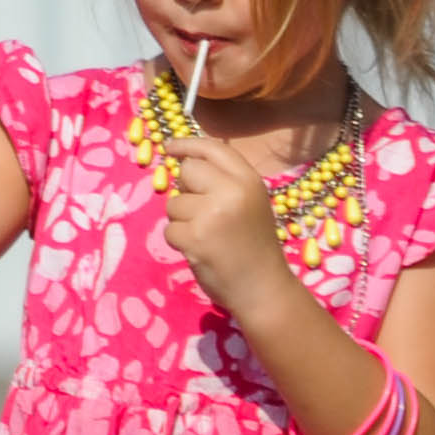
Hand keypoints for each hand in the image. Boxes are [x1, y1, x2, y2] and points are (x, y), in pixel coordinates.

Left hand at [159, 131, 297, 320]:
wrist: (264, 290)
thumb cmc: (254, 246)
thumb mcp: (249, 204)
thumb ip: (223, 182)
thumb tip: (184, 163)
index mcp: (249, 181)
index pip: (212, 148)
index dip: (187, 145)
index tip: (170, 148)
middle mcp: (232, 191)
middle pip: (187, 171)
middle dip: (187, 190)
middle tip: (204, 214)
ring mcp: (211, 214)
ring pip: (174, 203)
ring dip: (183, 221)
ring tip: (208, 237)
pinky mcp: (195, 237)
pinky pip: (170, 229)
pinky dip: (180, 242)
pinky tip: (201, 251)